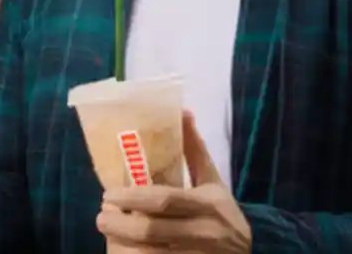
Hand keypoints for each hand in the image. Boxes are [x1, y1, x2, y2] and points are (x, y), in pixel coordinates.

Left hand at [97, 110, 251, 253]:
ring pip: (149, 253)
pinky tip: (123, 250)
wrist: (250, 252)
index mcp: (207, 204)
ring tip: (108, 233)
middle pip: (151, 230)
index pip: (164, 200)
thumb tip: (183, 111)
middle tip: (101, 216)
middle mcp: (203, 232)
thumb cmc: (224, 213)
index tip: (109, 193)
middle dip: (119, 224)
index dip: (132, 197)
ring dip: (122, 244)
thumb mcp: (214, 182)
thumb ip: (195, 151)